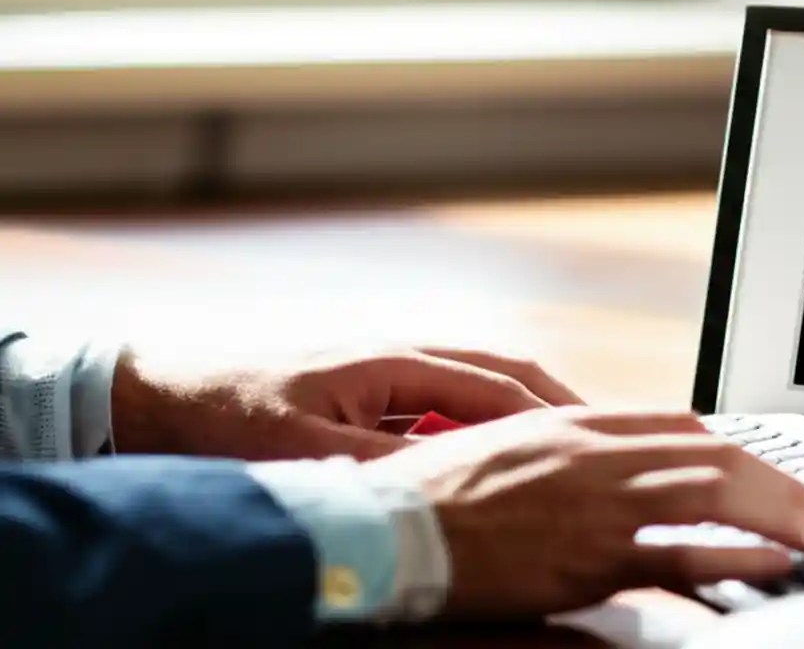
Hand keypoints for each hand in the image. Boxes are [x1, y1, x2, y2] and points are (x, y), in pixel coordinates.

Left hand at [109, 343, 581, 460]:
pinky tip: (491, 457)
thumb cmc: (221, 418)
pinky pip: (443, 407)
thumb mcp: (303, 453)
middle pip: (500, 374)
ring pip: (475, 388)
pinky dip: (481, 426)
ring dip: (523, 413)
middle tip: (606, 437)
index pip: (496, 387)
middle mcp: (396, 359)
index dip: (551, 416)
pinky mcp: (364, 395)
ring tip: (566, 446)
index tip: (599, 443)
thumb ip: (380, 470)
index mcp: (391, 362)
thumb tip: (452, 489)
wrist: (152, 395)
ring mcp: (382, 374)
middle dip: (556, 402)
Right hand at [362, 406, 803, 617]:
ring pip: (712, 493)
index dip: (730, 446)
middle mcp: (594, 454)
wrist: (384, 531)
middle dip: (775, 480)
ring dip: (776, 512)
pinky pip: (680, 554)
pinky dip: (735, 559)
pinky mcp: (589, 559)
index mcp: (571, 425)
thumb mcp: (500, 450)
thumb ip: (560, 454)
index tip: (758, 470)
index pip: (676, 423)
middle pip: (711, 453)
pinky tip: (770, 567)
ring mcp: (596, 504)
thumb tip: (603, 468)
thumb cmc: (429, 496)